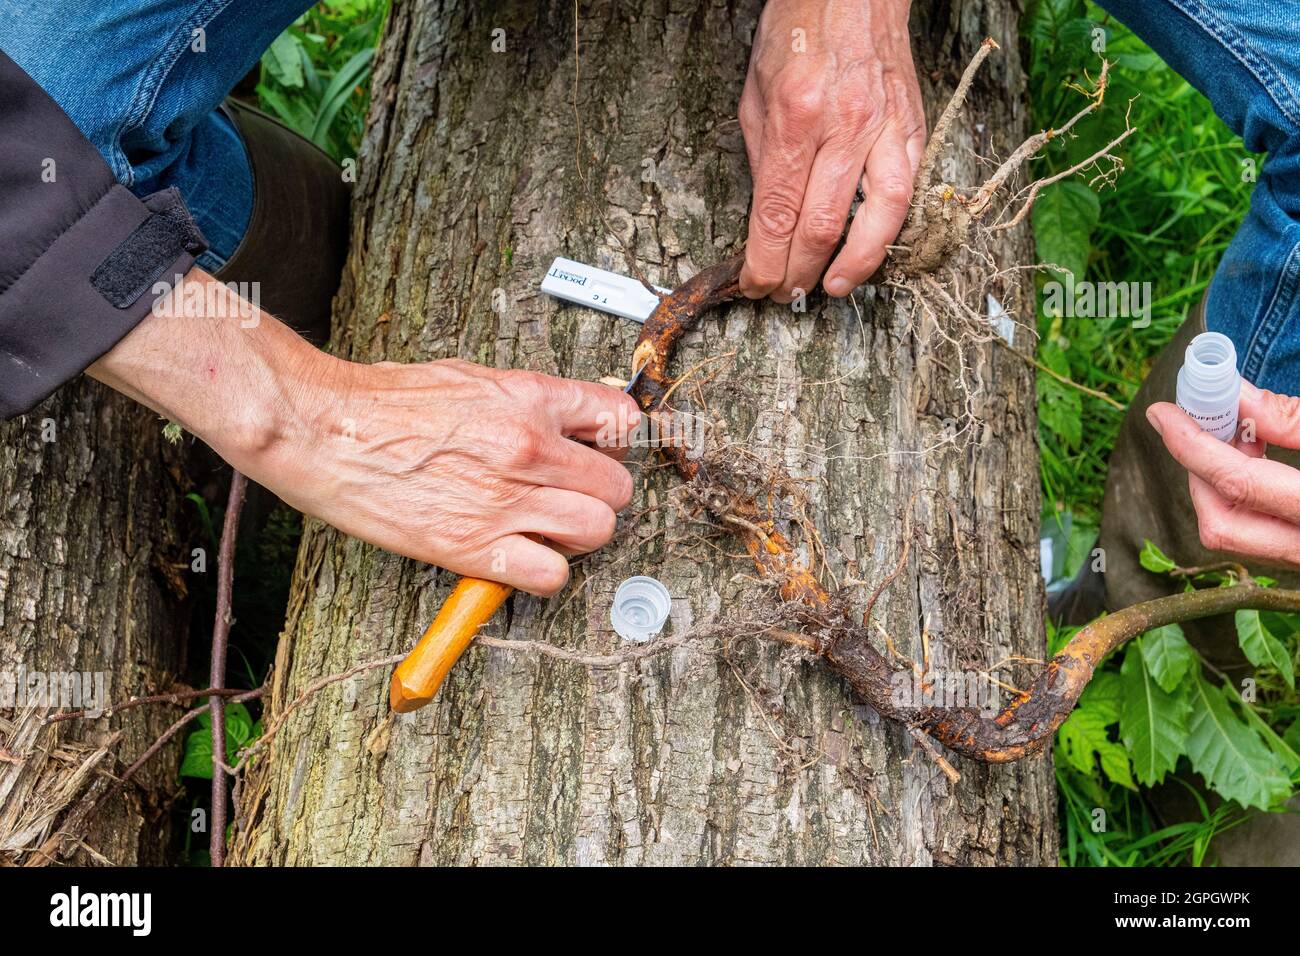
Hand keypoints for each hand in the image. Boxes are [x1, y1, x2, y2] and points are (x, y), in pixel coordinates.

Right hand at [89, 271, 640, 595]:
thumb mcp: (471, 378)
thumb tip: (574, 416)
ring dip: (577, 535)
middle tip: (567, 496)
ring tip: (545, 527)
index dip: (614, 443)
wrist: (323, 429)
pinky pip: (551, 575)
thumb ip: (530, 400)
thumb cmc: (385, 402)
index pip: (622, 422)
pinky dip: (542, 572)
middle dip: (598, 495)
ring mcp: (505, 501)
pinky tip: (517, 556)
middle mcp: (529, 449)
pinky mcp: (475, 548)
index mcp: (529, 398)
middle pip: (617, 488)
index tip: (596, 452)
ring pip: (596, 532)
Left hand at [738, 0, 923, 302]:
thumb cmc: (798, 30)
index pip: (779, 211)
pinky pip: (908, 189)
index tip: (755, 283)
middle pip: (822, 224)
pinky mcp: (912, 125)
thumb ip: (763, 157)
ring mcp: (885, 126)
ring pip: (879, 215)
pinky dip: (890, 228)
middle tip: (785, 293)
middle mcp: (845, 124)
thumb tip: (766, 217)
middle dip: (800, 271)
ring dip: (856, 263)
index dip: (765, 258)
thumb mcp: (756, 91)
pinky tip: (872, 247)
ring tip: (835, 286)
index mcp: (797, 114)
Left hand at [1147, 381, 1299, 569]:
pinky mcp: (1299, 556)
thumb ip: (1291, 420)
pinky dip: (1241, 499)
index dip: (1191, 445)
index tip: (1162, 414)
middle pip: (1220, 526)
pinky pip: (1253, 534)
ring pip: (1232, 535)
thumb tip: (1234, 396)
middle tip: (1205, 426)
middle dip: (1200, 473)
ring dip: (1218, 485)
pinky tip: (1256, 461)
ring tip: (1240, 438)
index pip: (1237, 484)